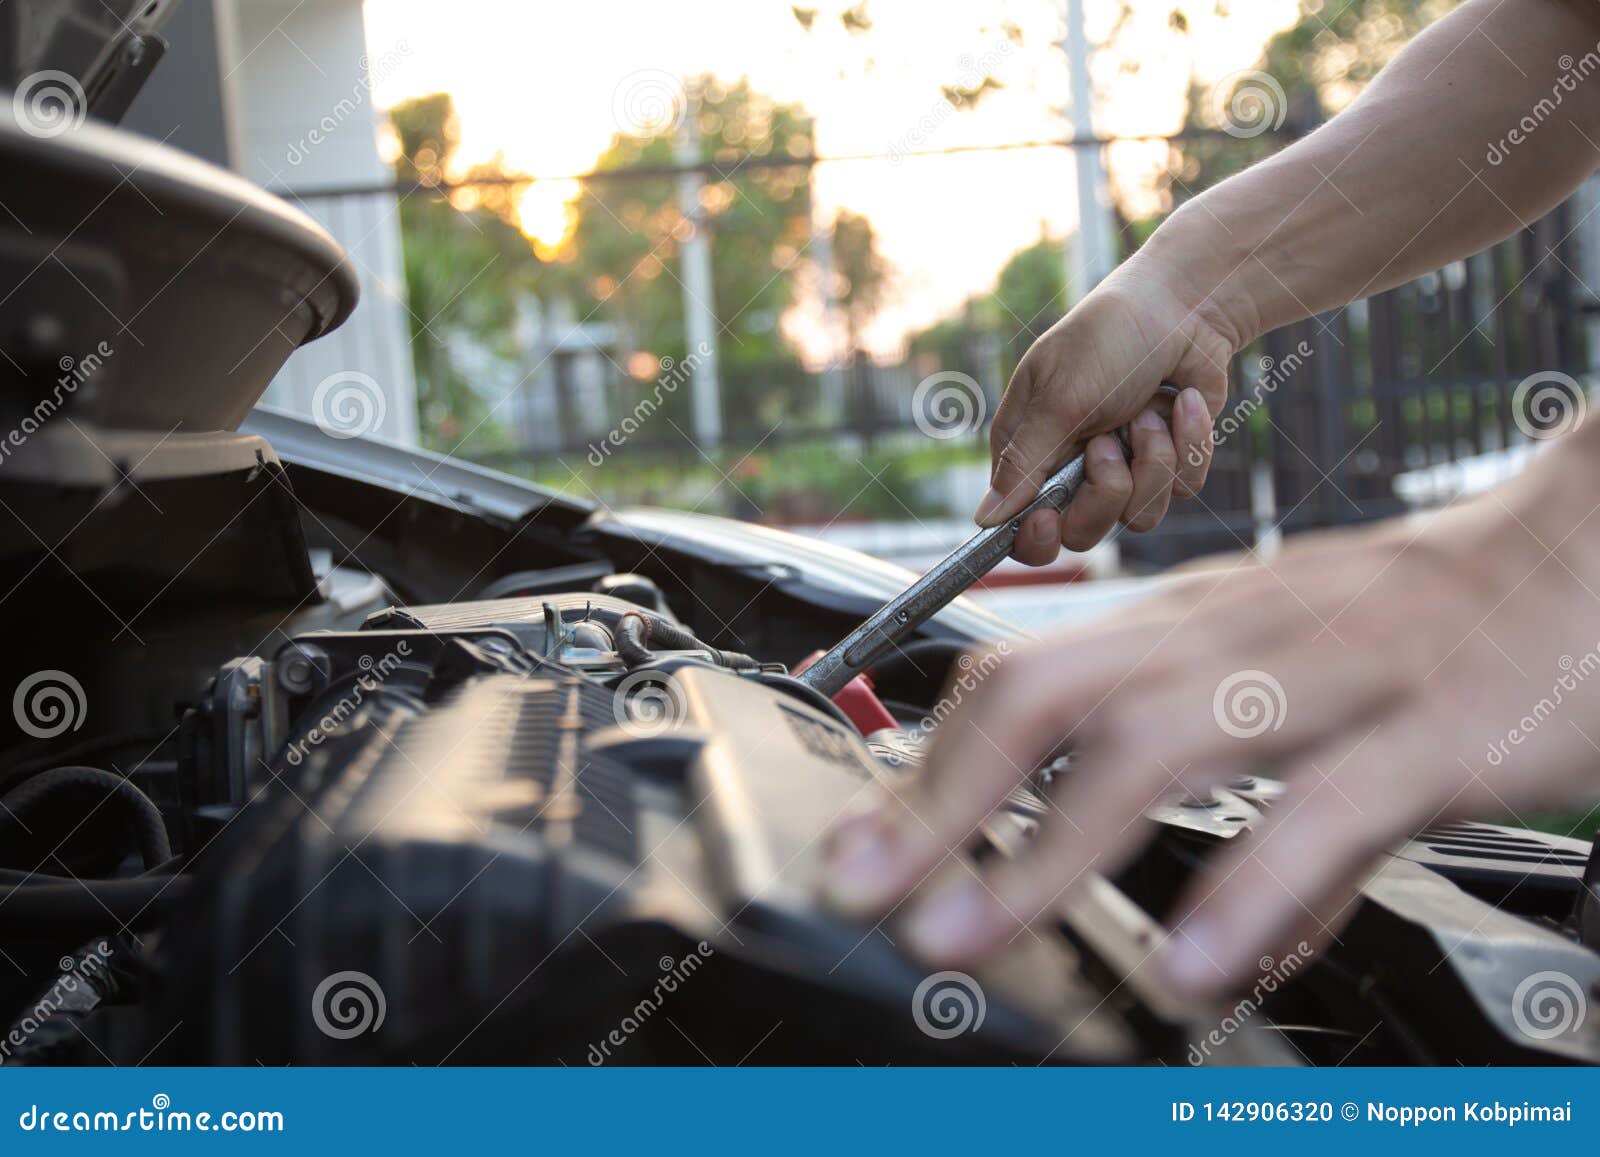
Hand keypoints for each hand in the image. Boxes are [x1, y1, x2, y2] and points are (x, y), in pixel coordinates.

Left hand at [825, 431, 1599, 994]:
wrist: (1590, 550)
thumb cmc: (1431, 626)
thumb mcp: (1307, 699)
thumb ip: (1241, 816)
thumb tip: (1202, 935)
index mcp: (1190, 630)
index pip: (1022, 677)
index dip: (930, 765)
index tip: (865, 842)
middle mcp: (1232, 638)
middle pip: (1046, 694)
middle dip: (941, 799)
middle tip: (865, 886)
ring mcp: (1329, 676)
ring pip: (1155, 741)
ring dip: (1043, 846)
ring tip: (967, 933)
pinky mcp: (1435, 730)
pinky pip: (1324, 810)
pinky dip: (1249, 888)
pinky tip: (1190, 963)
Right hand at [977, 267, 1233, 561]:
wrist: (1188, 305)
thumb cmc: (1108, 338)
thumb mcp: (1060, 397)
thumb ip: (1024, 462)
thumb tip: (985, 521)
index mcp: (1030, 450)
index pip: (1017, 525)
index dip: (1033, 537)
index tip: (1049, 520)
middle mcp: (1073, 467)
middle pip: (1082, 533)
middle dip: (1106, 490)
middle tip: (1108, 445)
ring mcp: (1124, 468)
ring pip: (1139, 516)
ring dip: (1153, 458)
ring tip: (1148, 409)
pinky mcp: (1169, 462)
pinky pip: (1183, 489)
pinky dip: (1189, 443)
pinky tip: (1183, 402)